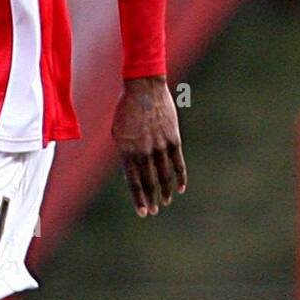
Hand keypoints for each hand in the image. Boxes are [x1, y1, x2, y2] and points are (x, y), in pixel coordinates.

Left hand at [112, 76, 186, 217]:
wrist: (143, 88)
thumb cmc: (127, 109)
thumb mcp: (118, 132)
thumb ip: (125, 153)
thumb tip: (131, 173)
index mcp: (126, 151)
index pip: (134, 182)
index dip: (139, 199)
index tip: (143, 212)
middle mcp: (143, 151)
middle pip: (149, 182)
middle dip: (152, 199)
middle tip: (154, 211)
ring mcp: (160, 146)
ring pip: (164, 175)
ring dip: (166, 191)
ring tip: (166, 202)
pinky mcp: (173, 139)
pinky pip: (178, 162)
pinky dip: (181, 177)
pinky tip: (181, 188)